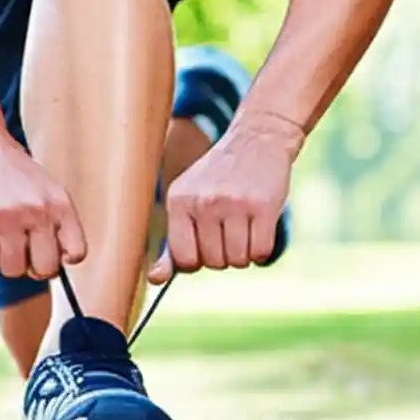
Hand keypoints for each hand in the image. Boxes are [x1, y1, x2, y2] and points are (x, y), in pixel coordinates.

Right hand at [0, 132, 86, 279]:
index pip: (76, 252)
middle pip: (44, 269)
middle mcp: (36, 210)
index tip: (50, 252)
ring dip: (4, 262)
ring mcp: (6, 216)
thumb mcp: (46, 190)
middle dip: (32, 267)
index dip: (62, 259)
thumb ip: (54, 225)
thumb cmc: (13, 175)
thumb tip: (52, 268)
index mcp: (59, 203)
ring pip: (12, 270)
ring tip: (0, 240)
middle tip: (21, 251)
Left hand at [148, 111, 303, 282]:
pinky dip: (261, 252)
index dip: (196, 260)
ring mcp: (234, 204)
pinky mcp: (264, 207)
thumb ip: (173, 243)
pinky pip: (261, 253)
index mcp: (179, 201)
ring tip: (243, 229)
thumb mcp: (187, 200)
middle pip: (213, 263)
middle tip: (228, 230)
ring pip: (238, 261)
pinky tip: (259, 230)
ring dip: (243, 254)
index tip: (204, 244)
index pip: (183, 259)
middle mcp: (204, 202)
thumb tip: (155, 280)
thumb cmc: (218, 179)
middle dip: (222, 255)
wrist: (257, 139)